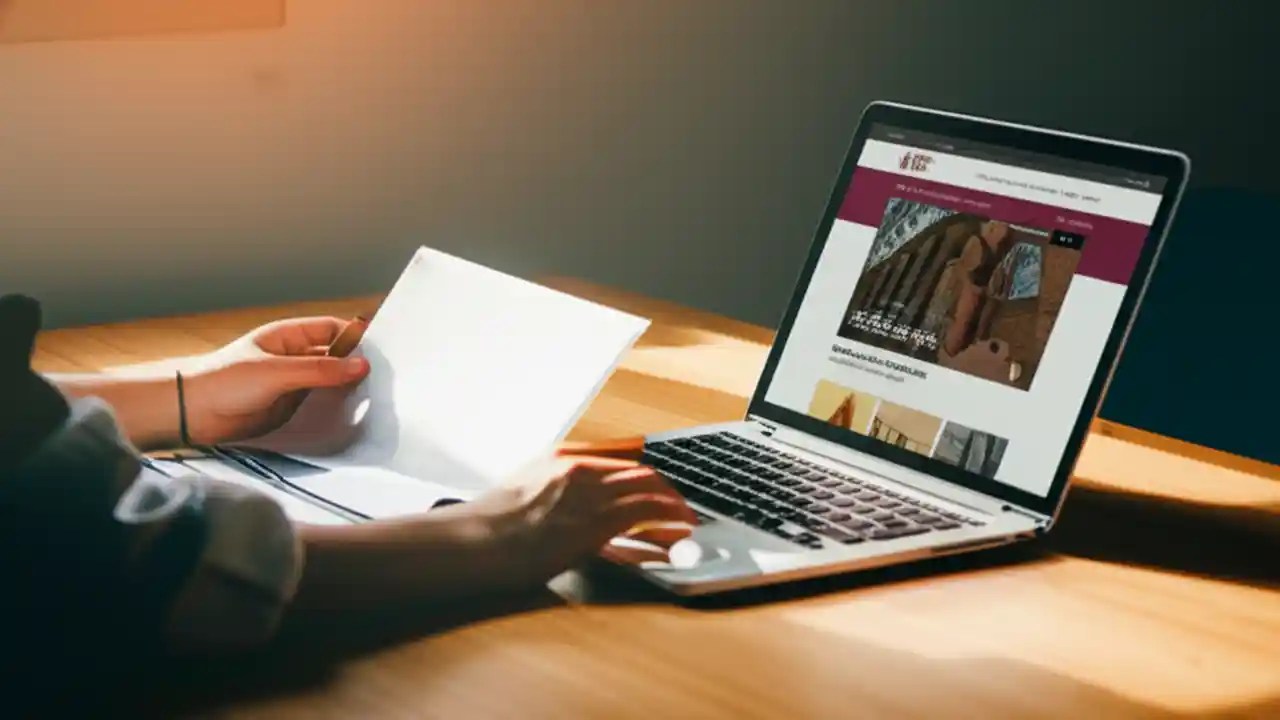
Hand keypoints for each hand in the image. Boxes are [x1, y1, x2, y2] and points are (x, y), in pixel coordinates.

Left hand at [183, 317, 369, 444]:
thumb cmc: (224, 381)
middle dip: (356, 364)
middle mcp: (294, 357)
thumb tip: (362, 365)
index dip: (357, 336)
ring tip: (374, 396)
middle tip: (385, 377)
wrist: (192, 414)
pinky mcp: (290, 408)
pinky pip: (320, 404)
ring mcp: (293, 383)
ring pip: (330, 382)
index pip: (333, 329)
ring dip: (347, 388)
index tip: (383, 350)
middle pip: (336, 356)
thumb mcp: (276, 371)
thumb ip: (320, 370)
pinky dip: (335, 408)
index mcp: (288, 336)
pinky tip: (350, 414)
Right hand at [455, 455, 696, 587]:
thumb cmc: (489, 528)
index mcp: (561, 457)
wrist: (474, 542)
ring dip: (674, 503)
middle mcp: (580, 467)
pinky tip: (680, 528)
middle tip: (678, 505)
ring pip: (649, 486)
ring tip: (687, 518)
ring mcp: (590, 491)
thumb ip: (554, 492)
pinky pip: (647, 511)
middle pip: (639, 469)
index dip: (643, 472)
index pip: (618, 456)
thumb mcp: (524, 493)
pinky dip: (670, 517)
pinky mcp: (597, 519)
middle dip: (664, 487)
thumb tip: (572, 511)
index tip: (657, 484)